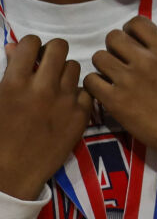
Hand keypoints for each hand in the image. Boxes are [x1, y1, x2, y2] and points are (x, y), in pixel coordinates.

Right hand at [0, 36, 93, 199]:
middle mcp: (43, 88)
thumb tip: (14, 48)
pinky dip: (77, 94)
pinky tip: (66, 104)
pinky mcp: (81, 116)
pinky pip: (86, 91)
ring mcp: (65, 101)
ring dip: (64, 73)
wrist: (10, 175)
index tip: (30, 57)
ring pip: (74, 67)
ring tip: (54, 87)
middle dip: (51, 53)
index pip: (31, 43)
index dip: (30, 47)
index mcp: (14, 83)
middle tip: (46, 66)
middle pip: (59, 48)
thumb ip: (7, 72)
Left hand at [84, 18, 156, 166]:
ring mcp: (128, 79)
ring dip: (104, 66)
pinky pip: (91, 81)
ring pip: (99, 57)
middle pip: (112, 38)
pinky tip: (106, 92)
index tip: (131, 44)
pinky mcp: (114, 100)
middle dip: (114, 48)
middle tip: (120, 62)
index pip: (136, 23)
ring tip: (113, 78)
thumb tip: (136, 43)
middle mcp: (145, 59)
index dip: (129, 32)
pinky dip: (95, 85)